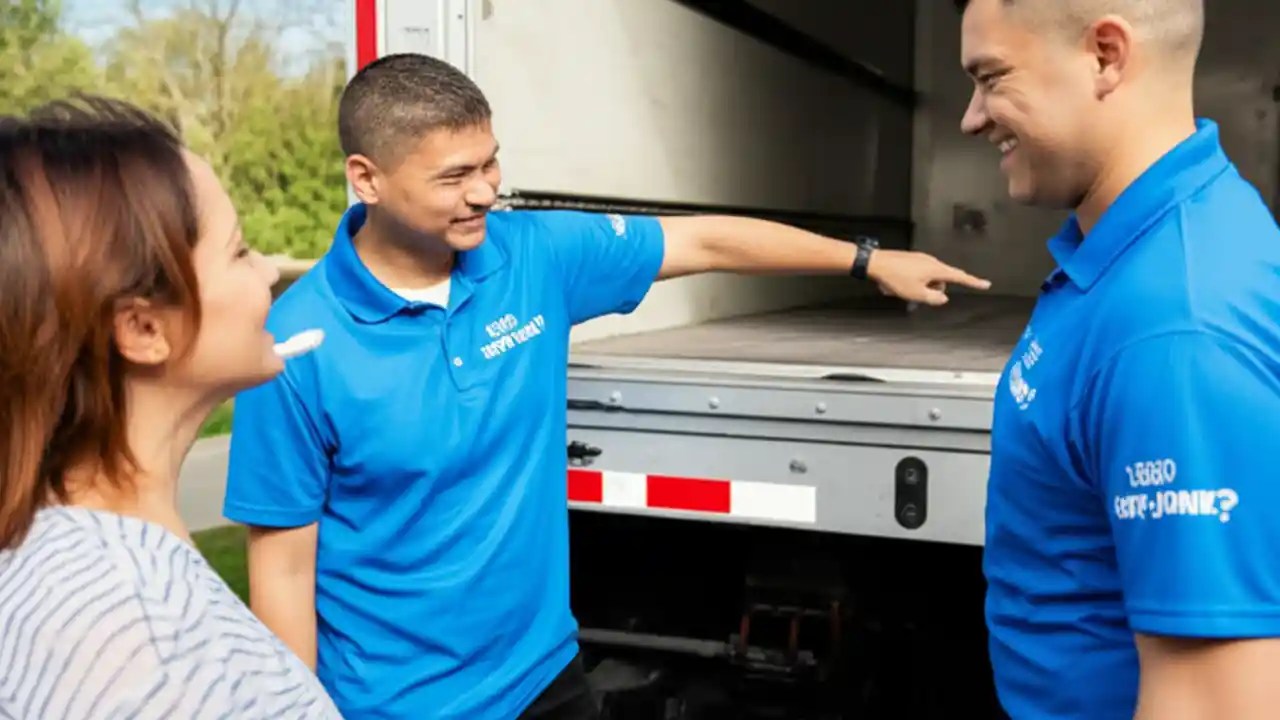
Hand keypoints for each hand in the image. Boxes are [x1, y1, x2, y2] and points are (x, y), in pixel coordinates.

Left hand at [866, 249, 990, 305]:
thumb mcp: (916, 294)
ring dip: (915, 288)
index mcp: (936, 269)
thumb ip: (934, 298)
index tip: (985, 284)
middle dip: (929, 291)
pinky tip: (892, 285)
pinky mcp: (910, 259)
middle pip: (939, 282)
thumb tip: (943, 297)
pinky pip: (914, 276)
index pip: (959, 277)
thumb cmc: (896, 278)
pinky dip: (907, 283)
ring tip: (898, 289)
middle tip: (911, 294)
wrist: (875, 263)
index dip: (973, 282)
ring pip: (925, 280)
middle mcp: (931, 261)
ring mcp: (920, 259)